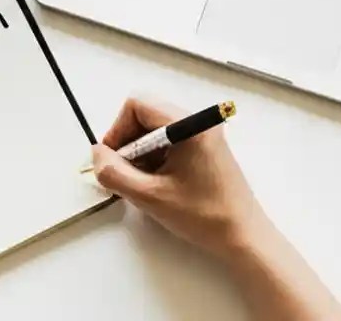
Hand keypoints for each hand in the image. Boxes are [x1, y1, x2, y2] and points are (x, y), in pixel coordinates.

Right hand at [91, 97, 269, 257]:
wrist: (243, 236)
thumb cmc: (203, 216)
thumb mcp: (150, 196)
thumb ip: (115, 173)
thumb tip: (97, 155)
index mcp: (188, 125)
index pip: (137, 105)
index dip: (117, 130)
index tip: (112, 160)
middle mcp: (198, 122)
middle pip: (146, 114)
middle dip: (128, 142)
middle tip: (124, 174)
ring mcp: (204, 133)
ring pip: (156, 128)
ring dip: (141, 152)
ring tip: (142, 183)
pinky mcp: (205, 147)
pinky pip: (170, 140)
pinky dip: (155, 157)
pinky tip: (157, 183)